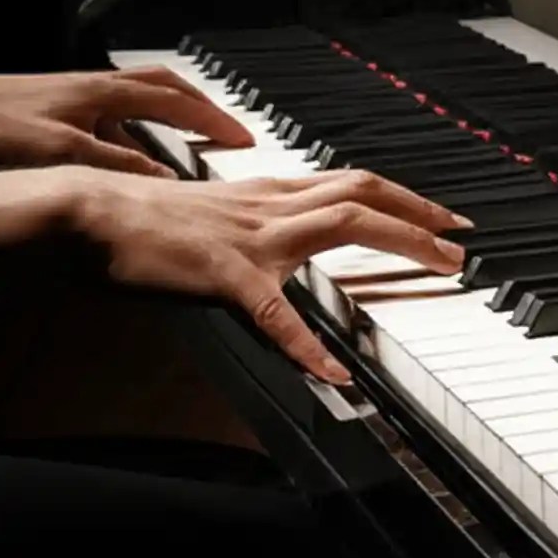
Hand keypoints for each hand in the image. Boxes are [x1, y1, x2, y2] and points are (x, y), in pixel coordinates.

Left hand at [0, 65, 252, 175]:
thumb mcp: (65, 150)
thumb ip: (121, 164)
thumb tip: (170, 180)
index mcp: (104, 94)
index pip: (177, 102)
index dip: (214, 121)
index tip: (244, 139)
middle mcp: (95, 92)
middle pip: (164, 90)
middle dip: (201, 109)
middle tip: (227, 131)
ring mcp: (77, 103)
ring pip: (138, 108)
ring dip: (167, 126)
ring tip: (190, 153)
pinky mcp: (58, 117)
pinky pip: (112, 126)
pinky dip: (134, 144)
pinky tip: (132, 170)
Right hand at [0, 166, 471, 383]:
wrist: (92, 214)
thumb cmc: (152, 223)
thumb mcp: (224, 218)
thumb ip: (268, 228)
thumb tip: (302, 243)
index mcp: (271, 194)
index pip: (354, 183)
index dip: (405, 196)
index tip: (444, 213)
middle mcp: (271, 207)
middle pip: (362, 193)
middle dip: (420, 211)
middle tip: (464, 236)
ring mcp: (251, 238)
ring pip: (339, 224)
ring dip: (399, 241)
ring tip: (442, 265)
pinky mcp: (222, 274)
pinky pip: (274, 313)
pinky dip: (307, 345)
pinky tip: (336, 374)